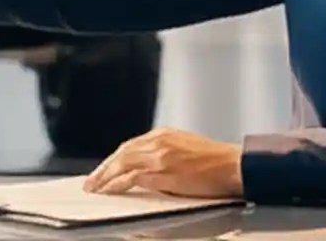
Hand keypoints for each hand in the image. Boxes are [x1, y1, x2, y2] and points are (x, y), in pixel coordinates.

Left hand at [82, 128, 242, 198]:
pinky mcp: (163, 173)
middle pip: (121, 154)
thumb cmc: (216, 160)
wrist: (234, 165)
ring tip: (95, 188)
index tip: (105, 169)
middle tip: (92, 180)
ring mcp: (159, 157)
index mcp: (162, 134)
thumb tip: (148, 165)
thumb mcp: (185, 146)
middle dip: (104, 168)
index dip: (114, 159)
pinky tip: (110, 190)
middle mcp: (157, 142)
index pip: (130, 146)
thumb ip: (165, 151)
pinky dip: (118, 184)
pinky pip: (133, 178)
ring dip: (105, 177)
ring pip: (122, 165)